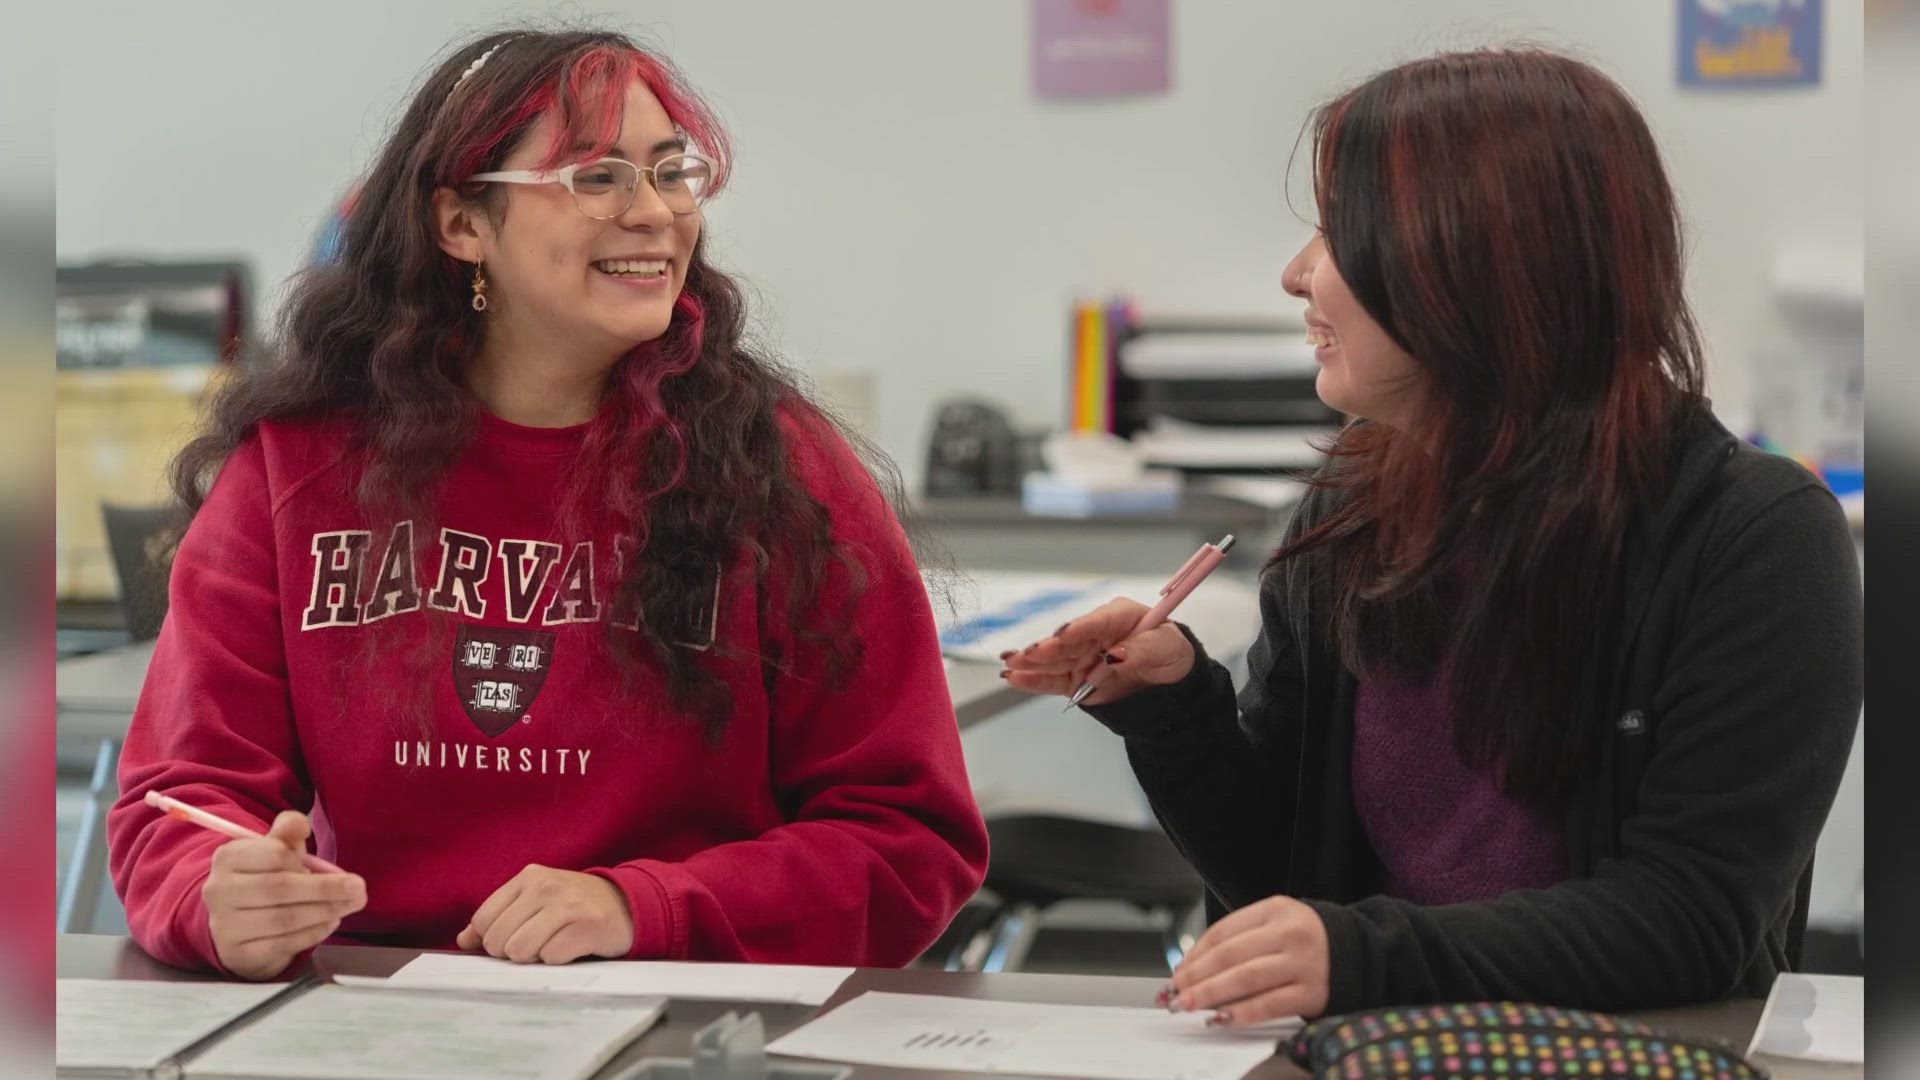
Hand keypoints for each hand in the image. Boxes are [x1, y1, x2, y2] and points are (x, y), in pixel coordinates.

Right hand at [204, 810, 367, 979]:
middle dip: (326, 889)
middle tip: (359, 890)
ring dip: (325, 911)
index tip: (328, 867)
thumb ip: (287, 832)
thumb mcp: (275, 850)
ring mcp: (224, 925)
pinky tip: (330, 923)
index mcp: (228, 857)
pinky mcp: (237, 954)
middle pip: (280, 888)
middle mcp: (219, 891)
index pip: (273, 854)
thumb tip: (300, 822)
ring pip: (284, 918)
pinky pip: (283, 944)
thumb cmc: (266, 879)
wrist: (241, 927)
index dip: (304, 861)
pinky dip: (313, 933)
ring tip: (350, 905)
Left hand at [456, 865, 633, 963]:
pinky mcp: (587, 926)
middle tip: (537, 944)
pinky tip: (572, 948)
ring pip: (520, 951)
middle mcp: (546, 887)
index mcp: (529, 877)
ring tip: (552, 945)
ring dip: (534, 958)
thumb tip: (463, 941)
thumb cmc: (574, 907)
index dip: (491, 940)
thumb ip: (498, 917)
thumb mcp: (535, 902)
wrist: (628, 905)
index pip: (483, 920)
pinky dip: (558, 960)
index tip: (513, 938)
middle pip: (498, 940)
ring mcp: (568, 905)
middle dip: (512, 952)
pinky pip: (551, 958)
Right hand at [999, 596, 1195, 705]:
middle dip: (1047, 648)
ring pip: (1054, 661)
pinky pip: (1053, 680)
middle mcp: (1093, 635)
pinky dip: (1034, 681)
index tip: (1063, 635)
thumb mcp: (1164, 647)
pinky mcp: (1076, 679)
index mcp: (1115, 617)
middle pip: (1067, 642)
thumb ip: (1139, 650)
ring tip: (1010, 665)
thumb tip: (1115, 656)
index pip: (1094, 622)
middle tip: (1029, 654)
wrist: (1170, 678)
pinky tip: (1015, 678)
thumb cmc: (1168, 651)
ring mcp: (1082, 657)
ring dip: (1031, 663)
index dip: (1077, 629)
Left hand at [1159, 895, 1330, 1025]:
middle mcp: (1290, 933)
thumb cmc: (1306, 940)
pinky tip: (1222, 1018)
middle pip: (1230, 955)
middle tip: (1176, 994)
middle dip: (1197, 977)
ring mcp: (1303, 963)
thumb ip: (1238, 939)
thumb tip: (1192, 968)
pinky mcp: (1312, 992)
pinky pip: (1270, 1004)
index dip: (1195, 955)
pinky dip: (1242, 1012)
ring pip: (1246, 979)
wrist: (1359, 953)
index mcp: (1275, 909)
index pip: (1223, 932)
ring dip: (1211, 995)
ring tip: (1189, 1005)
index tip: (1178, 973)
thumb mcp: (1275, 923)